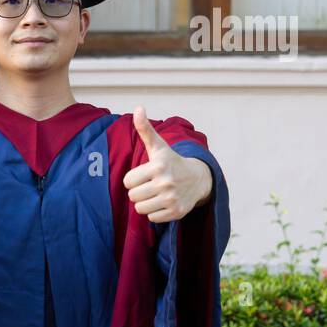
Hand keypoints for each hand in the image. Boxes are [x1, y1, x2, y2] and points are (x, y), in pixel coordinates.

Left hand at [123, 105, 212, 222]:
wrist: (199, 178)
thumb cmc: (171, 161)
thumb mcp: (158, 146)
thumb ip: (145, 129)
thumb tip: (138, 108)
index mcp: (158, 166)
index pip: (127, 181)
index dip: (133, 179)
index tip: (144, 175)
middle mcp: (166, 183)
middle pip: (133, 196)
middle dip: (138, 191)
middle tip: (150, 185)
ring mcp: (172, 199)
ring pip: (140, 209)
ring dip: (145, 203)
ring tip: (155, 194)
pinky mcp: (176, 212)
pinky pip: (152, 218)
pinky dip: (155, 212)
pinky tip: (163, 202)